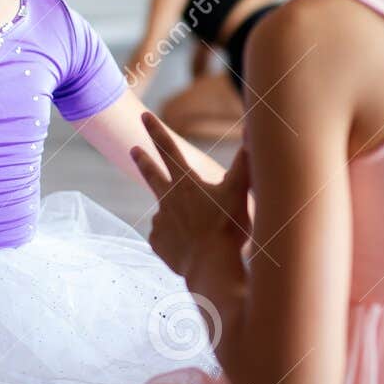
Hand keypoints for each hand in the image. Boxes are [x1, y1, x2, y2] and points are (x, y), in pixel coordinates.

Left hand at [131, 112, 250, 282]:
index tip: (145, 115)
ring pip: (169, 213)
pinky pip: (166, 236)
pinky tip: (190, 246)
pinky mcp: (157, 242)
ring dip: (180, 217)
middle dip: (143, 160)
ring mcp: (160, 222)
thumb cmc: (227, 229)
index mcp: (186, 183)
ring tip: (201, 232)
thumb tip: (250, 131)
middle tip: (133, 149)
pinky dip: (177, 238)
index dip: (157, 131)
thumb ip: (245, 163)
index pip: (169, 150)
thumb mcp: (239, 193)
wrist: (209, 268)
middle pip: (152, 174)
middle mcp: (167, 199)